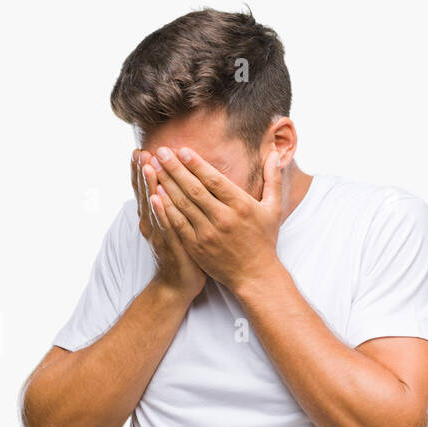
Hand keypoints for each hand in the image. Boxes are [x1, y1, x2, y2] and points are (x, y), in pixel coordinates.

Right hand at [131, 149, 205, 298]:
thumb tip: (177, 183)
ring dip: (148, 186)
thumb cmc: (182, 253)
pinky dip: (159, 212)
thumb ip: (175, 205)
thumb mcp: (177, 225)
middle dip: (142, 172)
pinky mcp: (169, 246)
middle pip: (145, 193)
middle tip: (140, 151)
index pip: (146, 189)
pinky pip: (164, 226)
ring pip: (152, 206)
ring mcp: (159, 235)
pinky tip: (155, 199)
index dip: (141, 171)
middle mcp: (152, 224)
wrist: (177, 286)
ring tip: (145, 166)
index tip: (140, 150)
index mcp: (154, 217)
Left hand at [148, 146, 283, 293]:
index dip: (196, 164)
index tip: (182, 150)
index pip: (214, 180)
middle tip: (160, 151)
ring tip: (153, 167)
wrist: (256, 276)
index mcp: (242, 206)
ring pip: (183, 204)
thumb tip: (274, 154)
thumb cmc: (265, 241)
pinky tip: (155, 194)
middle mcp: (224, 218)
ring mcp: (209, 234)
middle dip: (175, 168)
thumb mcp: (274, 209)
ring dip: (166, 184)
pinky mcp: (198, 247)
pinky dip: (166, 208)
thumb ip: (273, 180)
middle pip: (194, 189)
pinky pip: (178, 224)